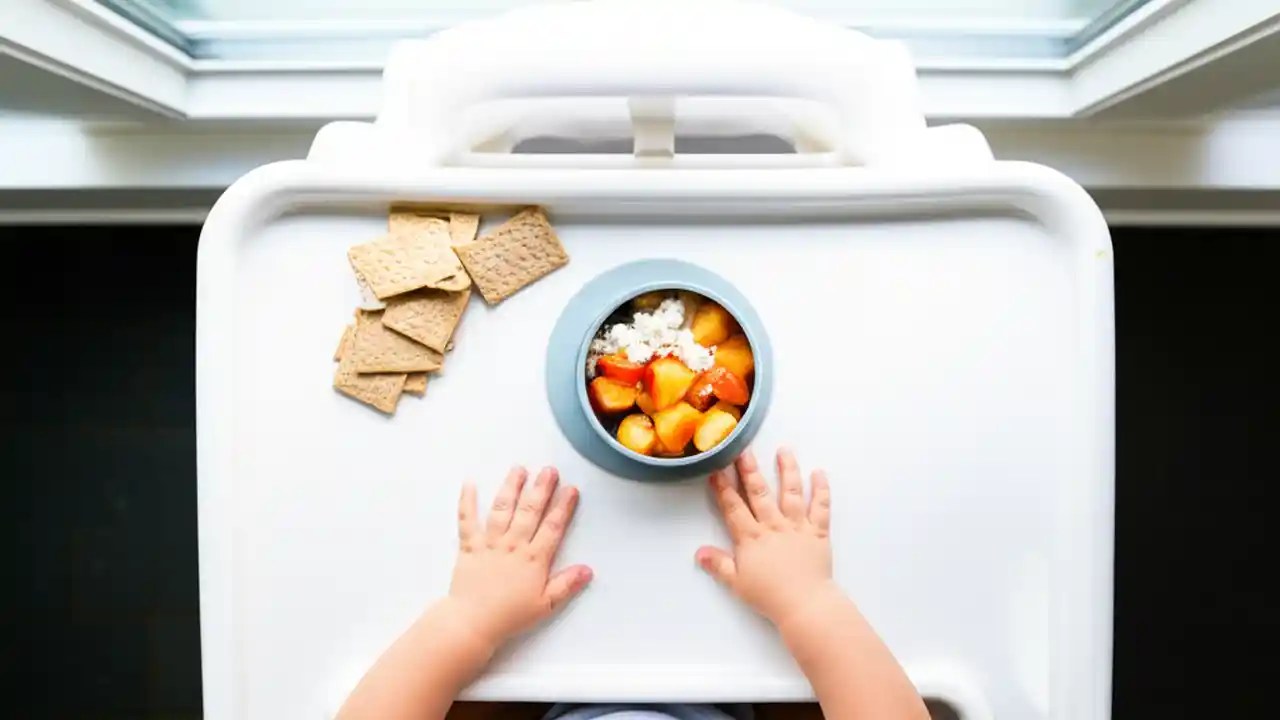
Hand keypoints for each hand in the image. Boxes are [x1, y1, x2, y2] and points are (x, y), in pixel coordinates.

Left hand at [446, 466, 591, 649]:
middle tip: (549, 470)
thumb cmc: (509, 616)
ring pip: (502, 509)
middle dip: (541, 489)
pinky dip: (467, 502)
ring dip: (511, 488)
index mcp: (533, 559)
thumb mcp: (545, 605)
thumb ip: (566, 585)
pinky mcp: (469, 546)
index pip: (552, 527)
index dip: (563, 506)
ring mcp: (490, 543)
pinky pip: (467, 521)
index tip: (571, 489)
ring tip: (519, 469)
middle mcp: (513, 545)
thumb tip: (588, 570)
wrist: (472, 623)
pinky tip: (470, 484)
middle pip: (529, 511)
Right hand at [696, 448, 836, 627]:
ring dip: (788, 470)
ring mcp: (797, 526)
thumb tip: (699, 552)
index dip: (724, 488)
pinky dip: (821, 489)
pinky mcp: (818, 532)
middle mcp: (773, 526)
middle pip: (760, 493)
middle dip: (750, 470)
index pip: (734, 508)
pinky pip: (821, 507)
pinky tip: (819, 473)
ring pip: (791, 492)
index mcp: (751, 538)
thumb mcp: (737, 583)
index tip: (717, 470)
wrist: (805, 605)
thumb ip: (718, 565)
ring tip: (785, 450)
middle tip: (744, 450)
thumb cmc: (769, 596)